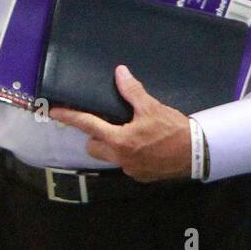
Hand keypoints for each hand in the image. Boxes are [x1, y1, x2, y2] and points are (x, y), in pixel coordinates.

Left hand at [49, 65, 192, 181]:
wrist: (197, 154)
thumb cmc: (173, 130)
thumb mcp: (152, 107)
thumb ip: (132, 92)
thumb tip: (120, 73)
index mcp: (119, 140)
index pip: (88, 125)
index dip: (70, 117)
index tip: (53, 112)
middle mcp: (120, 158)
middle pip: (94, 146)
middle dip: (95, 136)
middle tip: (107, 124)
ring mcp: (130, 170)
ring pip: (110, 156)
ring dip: (113, 146)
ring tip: (130, 135)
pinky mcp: (141, 176)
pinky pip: (127, 164)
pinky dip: (131, 155)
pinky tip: (145, 147)